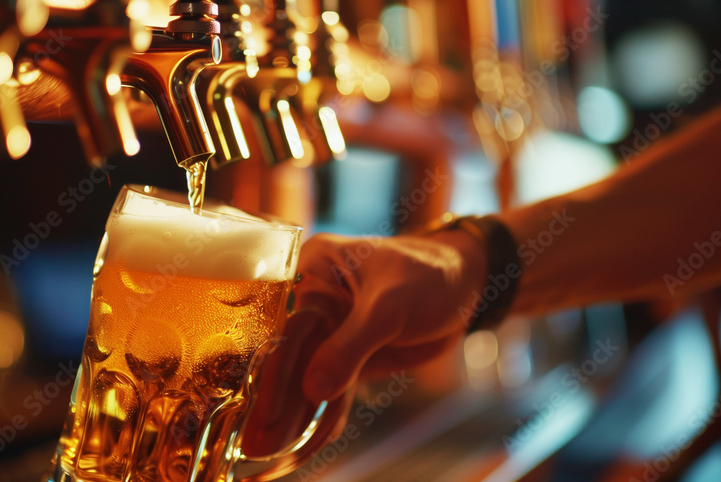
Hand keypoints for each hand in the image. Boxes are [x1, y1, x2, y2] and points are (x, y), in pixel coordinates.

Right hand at [242, 229, 485, 455]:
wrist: (466, 283)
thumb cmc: (429, 275)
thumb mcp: (389, 305)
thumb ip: (350, 345)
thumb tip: (313, 389)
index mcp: (313, 269)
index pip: (285, 326)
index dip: (273, 372)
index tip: (264, 411)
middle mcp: (312, 298)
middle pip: (288, 357)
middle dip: (274, 402)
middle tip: (254, 443)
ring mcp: (329, 328)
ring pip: (305, 377)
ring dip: (291, 415)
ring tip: (266, 451)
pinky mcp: (349, 353)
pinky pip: (330, 388)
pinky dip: (319, 416)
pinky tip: (301, 442)